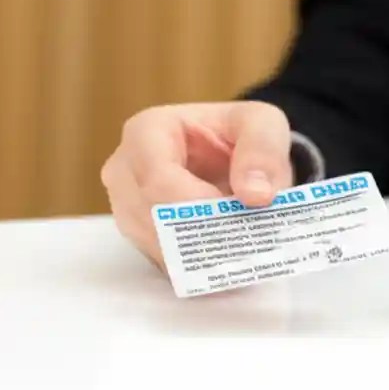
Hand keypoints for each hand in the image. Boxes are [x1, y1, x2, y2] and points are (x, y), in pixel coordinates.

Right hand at [101, 102, 293, 268]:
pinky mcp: (141, 237)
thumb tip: (255, 194)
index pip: (155, 177)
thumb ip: (264, 149)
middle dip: (201, 233)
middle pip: (152, 218)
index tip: (234, 214)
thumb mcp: (263, 123)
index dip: (193, 204)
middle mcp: (124, 171)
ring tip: (241, 250)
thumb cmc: (239, 132)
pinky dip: (198, 266)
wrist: (234, 155)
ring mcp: (127, 208)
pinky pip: (164, 261)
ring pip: (156, 246)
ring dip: (201, 254)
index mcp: (146, 132)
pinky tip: (226, 260)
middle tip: (245, 240)